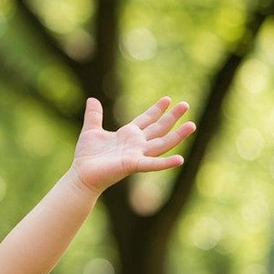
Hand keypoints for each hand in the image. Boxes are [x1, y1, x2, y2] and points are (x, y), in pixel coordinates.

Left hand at [70, 96, 195, 193]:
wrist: (81, 175)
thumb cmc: (87, 156)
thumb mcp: (91, 130)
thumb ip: (94, 115)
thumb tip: (92, 99)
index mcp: (128, 135)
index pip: (146, 120)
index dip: (157, 109)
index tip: (168, 99)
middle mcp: (136, 144)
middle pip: (158, 129)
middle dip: (172, 117)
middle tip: (186, 105)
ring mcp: (137, 155)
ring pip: (162, 144)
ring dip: (177, 136)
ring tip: (192, 125)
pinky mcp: (133, 165)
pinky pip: (152, 164)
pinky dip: (166, 163)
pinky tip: (180, 160)